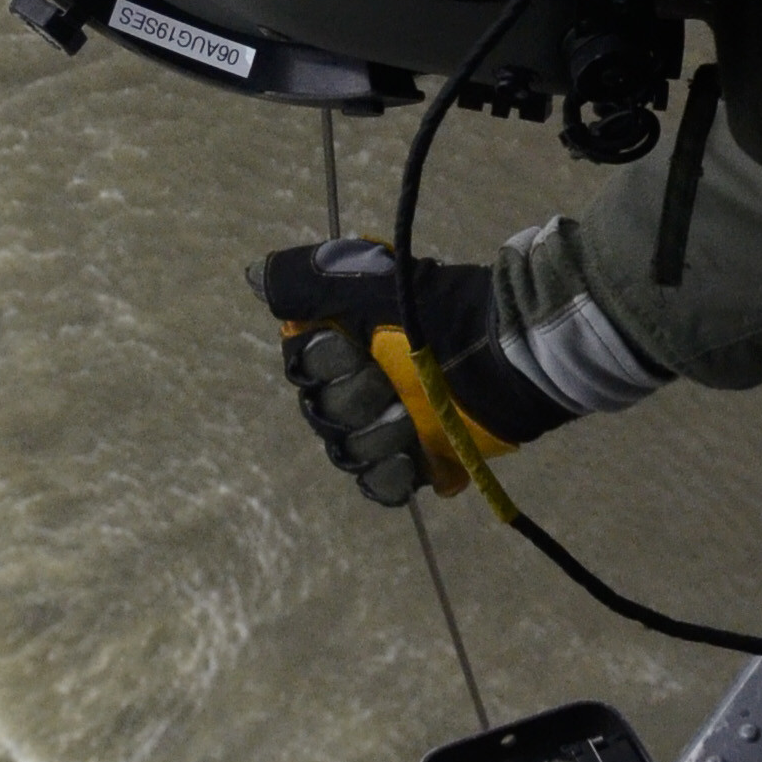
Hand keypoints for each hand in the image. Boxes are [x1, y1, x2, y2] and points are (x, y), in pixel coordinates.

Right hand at [249, 239, 544, 506]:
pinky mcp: (420, 459)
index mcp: (344, 341)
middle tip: (388, 384)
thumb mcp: (371, 280)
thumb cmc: (438, 313)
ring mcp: (390, 424)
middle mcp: (360, 383)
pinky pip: (382, 485)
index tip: (349, 347)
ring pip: (349, 450)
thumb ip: (307, 279)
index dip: (321, 363)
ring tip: (410, 419)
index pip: (302, 367)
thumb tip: (255, 276)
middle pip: (322, 413)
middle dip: (353, 400)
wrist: (506, 356)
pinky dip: (391, 477)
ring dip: (376, 435)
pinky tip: (411, 461)